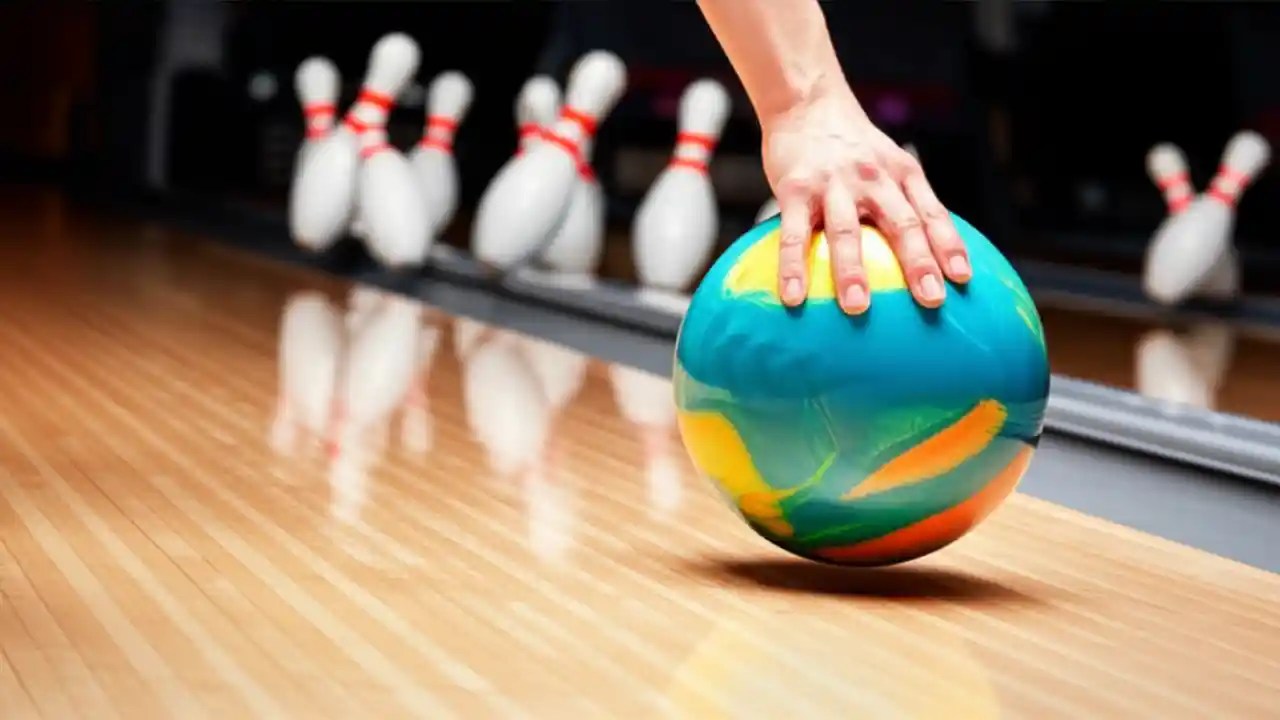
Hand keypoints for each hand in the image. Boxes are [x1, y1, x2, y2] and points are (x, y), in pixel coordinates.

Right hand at [761, 88, 969, 312]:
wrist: (806, 101)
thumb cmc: (850, 145)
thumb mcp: (887, 163)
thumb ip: (902, 202)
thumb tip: (925, 258)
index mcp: (901, 174)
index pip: (932, 213)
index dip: (949, 246)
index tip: (962, 278)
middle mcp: (873, 178)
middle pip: (900, 223)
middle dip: (918, 263)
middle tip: (931, 300)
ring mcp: (833, 183)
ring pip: (846, 231)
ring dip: (852, 270)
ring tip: (857, 308)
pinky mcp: (795, 187)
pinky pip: (793, 233)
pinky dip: (793, 266)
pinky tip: (792, 297)